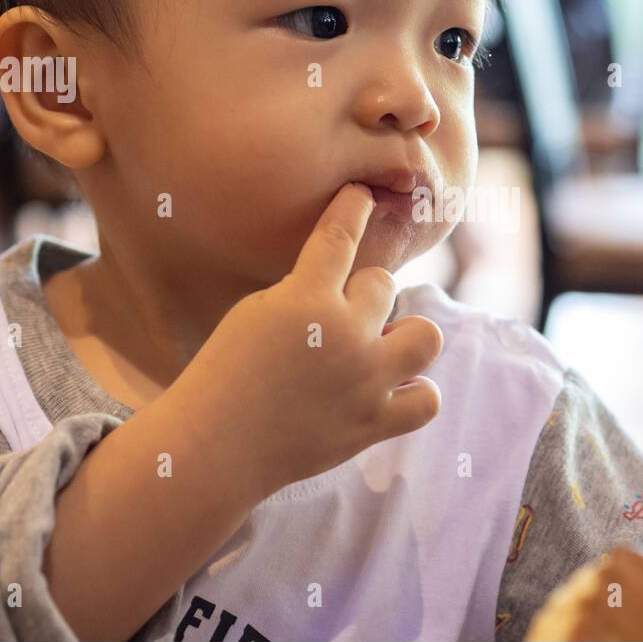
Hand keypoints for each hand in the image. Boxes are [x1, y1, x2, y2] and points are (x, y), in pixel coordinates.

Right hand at [172, 182, 443, 499]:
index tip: (360, 194)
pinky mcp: (373, 424)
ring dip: (405, 336)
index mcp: (306, 300)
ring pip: (425, 336)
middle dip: (363, 296)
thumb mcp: (256, 313)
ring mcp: (366, 382)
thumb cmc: (224, 373)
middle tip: (338, 318)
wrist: (214, 446)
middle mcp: (345, 335)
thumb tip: (351, 288)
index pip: (340, 236)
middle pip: (384, 285)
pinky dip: (414, 392)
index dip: (352, 208)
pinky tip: (390, 388)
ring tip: (378, 348)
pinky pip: (427, 399)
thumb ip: (306, 292)